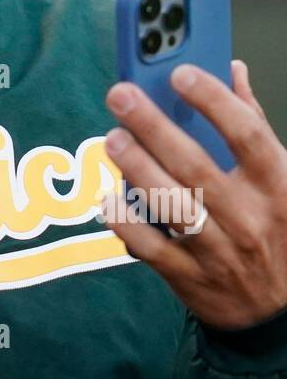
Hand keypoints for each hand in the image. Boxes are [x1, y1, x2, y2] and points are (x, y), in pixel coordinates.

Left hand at [99, 59, 286, 329]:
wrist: (279, 310)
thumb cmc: (275, 227)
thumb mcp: (281, 178)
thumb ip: (254, 121)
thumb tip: (233, 69)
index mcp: (277, 185)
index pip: (247, 134)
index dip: (214, 100)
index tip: (180, 73)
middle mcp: (250, 217)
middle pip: (197, 166)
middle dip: (155, 127)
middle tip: (121, 95)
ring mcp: (220, 251)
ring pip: (173, 206)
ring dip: (139, 170)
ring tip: (113, 139)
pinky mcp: (191, 278)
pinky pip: (154, 250)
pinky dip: (129, 225)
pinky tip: (109, 199)